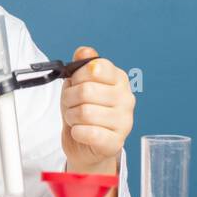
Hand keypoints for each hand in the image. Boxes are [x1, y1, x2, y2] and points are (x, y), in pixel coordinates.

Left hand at [60, 46, 133, 175]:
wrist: (85, 145)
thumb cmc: (83, 110)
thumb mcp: (78, 84)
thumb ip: (81, 65)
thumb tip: (84, 52)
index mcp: (119, 79)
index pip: (96, 68)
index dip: (78, 76)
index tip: (75, 83)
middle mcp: (126, 98)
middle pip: (86, 91)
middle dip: (69, 99)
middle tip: (70, 105)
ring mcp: (124, 121)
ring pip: (85, 113)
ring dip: (71, 116)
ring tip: (75, 119)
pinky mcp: (116, 142)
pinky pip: (88, 133)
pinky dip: (76, 132)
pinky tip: (80, 132)